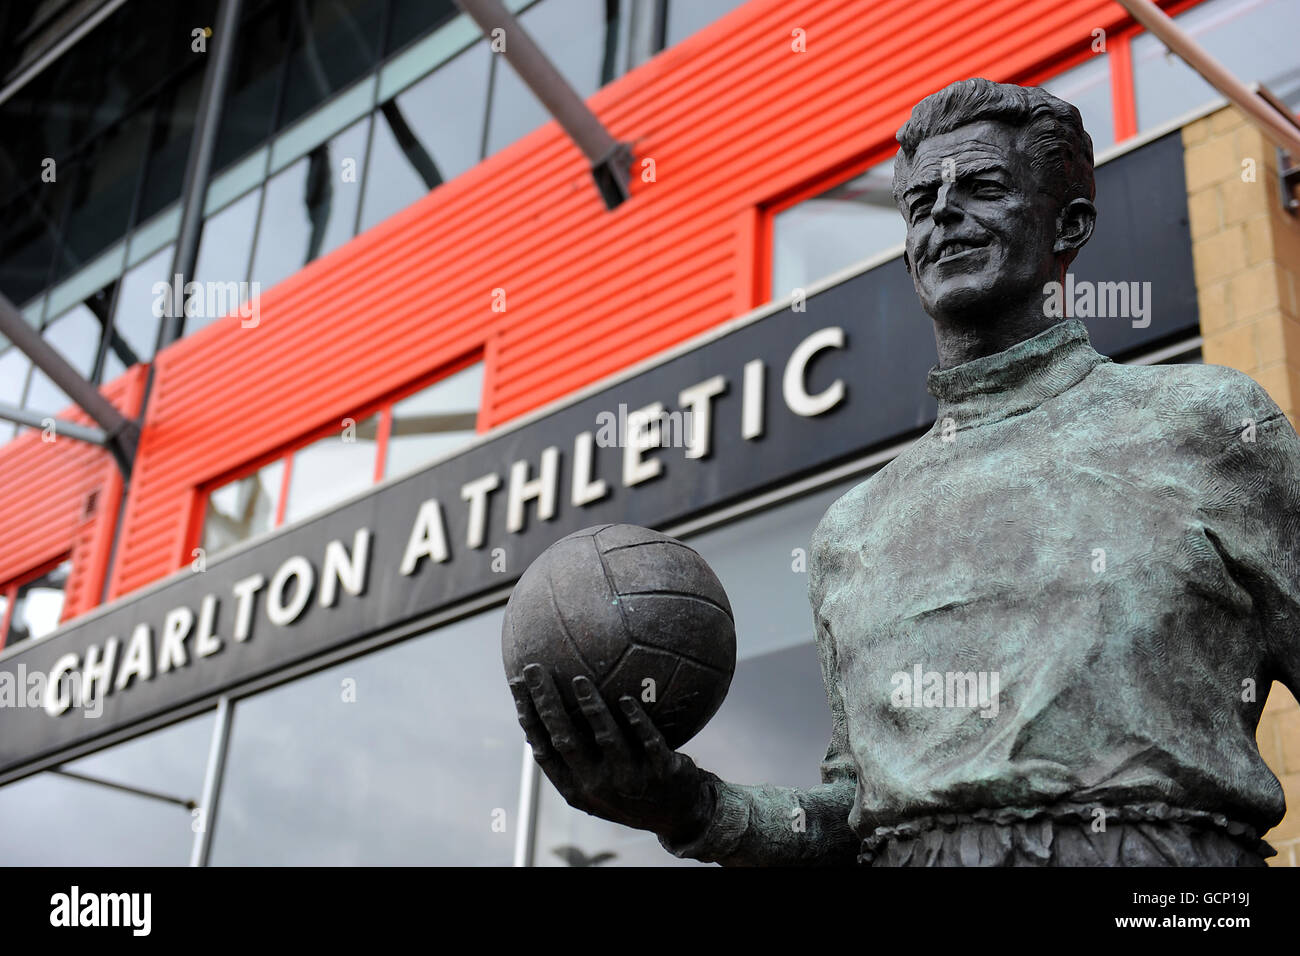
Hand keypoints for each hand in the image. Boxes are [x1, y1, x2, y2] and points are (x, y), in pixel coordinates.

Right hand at [509, 663, 714, 843]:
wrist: (678, 815)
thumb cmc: (628, 787)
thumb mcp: (596, 782)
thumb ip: (576, 752)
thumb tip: (551, 702)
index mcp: (575, 787)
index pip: (542, 748)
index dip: (528, 715)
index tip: (517, 683)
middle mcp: (597, 786)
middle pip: (565, 739)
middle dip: (546, 702)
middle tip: (534, 668)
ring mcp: (628, 780)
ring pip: (606, 738)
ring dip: (592, 707)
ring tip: (579, 679)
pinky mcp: (660, 772)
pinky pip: (647, 740)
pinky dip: (636, 719)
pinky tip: (627, 699)